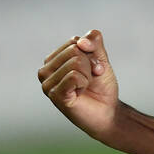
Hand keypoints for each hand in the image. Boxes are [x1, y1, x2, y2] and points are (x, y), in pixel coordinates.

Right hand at [37, 29, 118, 143]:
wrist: (108, 112)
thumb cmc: (101, 86)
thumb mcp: (100, 58)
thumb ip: (93, 43)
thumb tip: (81, 42)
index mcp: (54, 59)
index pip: (75, 41)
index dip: (92, 53)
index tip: (94, 68)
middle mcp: (45, 70)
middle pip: (75, 50)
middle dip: (91, 64)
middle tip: (91, 79)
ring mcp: (47, 84)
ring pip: (76, 62)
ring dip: (89, 75)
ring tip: (84, 87)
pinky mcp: (55, 95)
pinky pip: (74, 76)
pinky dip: (84, 83)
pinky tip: (80, 94)